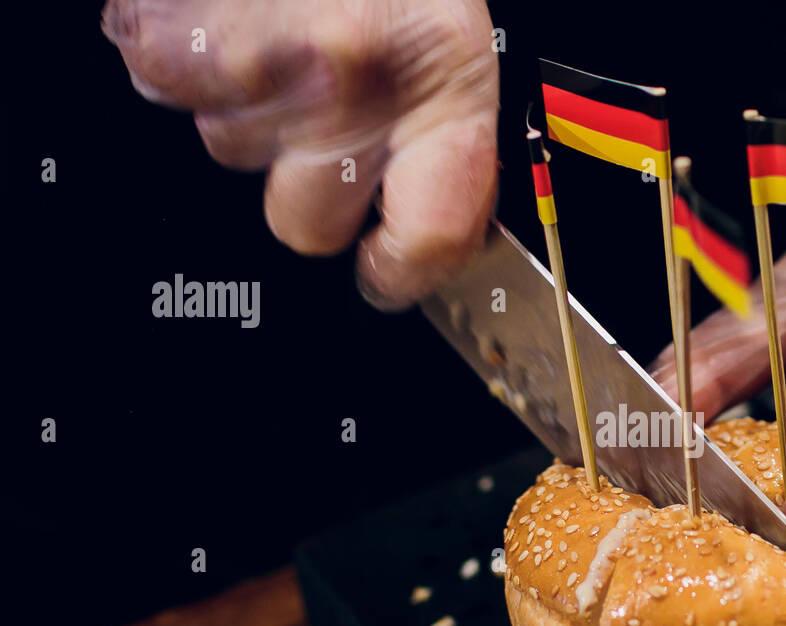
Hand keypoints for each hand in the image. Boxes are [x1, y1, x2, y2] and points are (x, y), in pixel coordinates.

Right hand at [103, 0, 497, 308]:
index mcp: (441, 81)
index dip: (405, 271)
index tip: (387, 270)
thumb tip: (433, 240)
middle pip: (304, 222)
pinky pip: (164, 87)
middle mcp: (348, 75)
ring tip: (278, 39)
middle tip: (323, 114)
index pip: (428, 234)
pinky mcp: (170, 27)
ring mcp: (255, 53)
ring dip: (250, 109)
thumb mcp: (452, 41)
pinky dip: (185, 57)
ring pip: (230, 153)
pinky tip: (227, 17)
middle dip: (311, 183)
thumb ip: (445, 148)